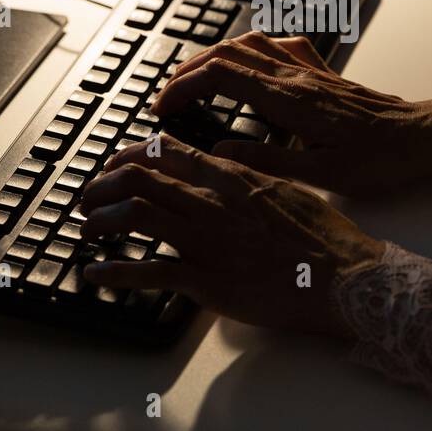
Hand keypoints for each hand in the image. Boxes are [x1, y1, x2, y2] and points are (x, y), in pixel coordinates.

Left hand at [74, 136, 384, 337]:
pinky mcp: (206, 278)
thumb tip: (227, 164)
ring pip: (134, 214)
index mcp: (233, 177)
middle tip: (91, 195)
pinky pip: (147, 272)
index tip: (116, 162)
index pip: (168, 152)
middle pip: (140, 177)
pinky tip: (97, 274)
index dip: (131, 154)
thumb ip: (252, 175)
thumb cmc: (325, 238)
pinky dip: (114, 273)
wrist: (344, 277)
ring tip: (87, 227)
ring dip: (101, 219)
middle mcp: (213, 201)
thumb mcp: (288, 188)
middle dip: (104, 184)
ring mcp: (206, 239)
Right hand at [152, 31, 431, 195]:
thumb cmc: (382, 161)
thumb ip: (265, 164)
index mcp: (290, 100)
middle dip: (188, 70)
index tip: (163, 110)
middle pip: (227, 53)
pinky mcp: (324, 75)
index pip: (220, 76)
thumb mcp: (321, 177)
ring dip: (215, 56)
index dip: (183, 87)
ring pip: (250, 44)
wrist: (427, 138)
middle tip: (167, 98)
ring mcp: (311, 72)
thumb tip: (217, 156)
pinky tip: (248, 66)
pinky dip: (251, 51)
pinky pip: (279, 48)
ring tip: (194, 80)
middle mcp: (297, 77)